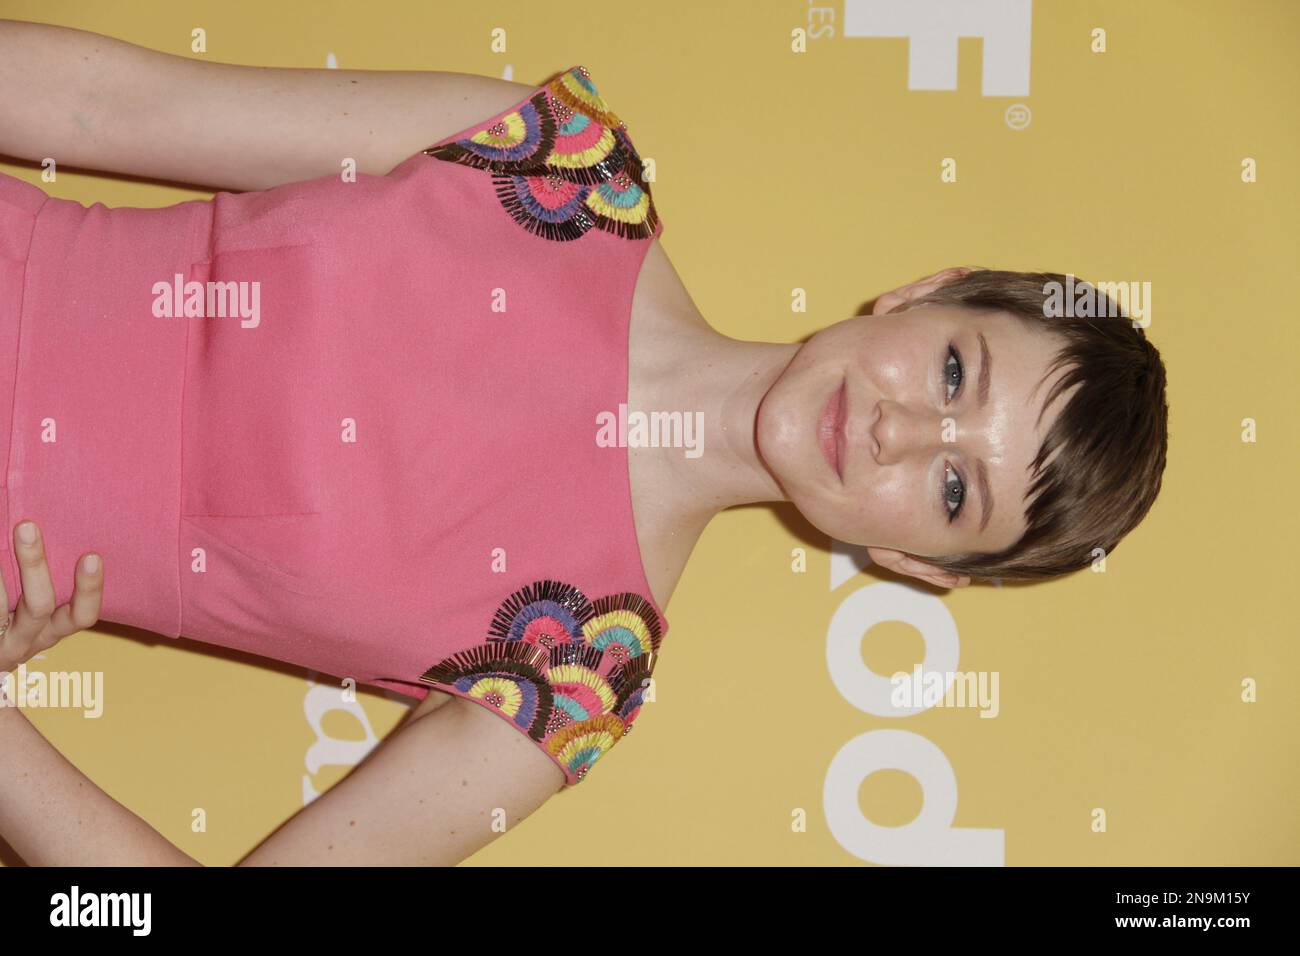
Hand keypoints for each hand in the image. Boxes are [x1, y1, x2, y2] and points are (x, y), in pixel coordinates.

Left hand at [0, 520, 103, 672]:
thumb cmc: (13, 628)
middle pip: (39, 605)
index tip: (92, 555)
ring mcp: (5, 643)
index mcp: (53, 629)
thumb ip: (43, 584)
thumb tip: (44, 531)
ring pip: (0, 606)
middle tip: (27, 526)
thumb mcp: (35, 614)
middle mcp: (30, 638)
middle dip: (34, 563)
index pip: (83, 615)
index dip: (90, 589)